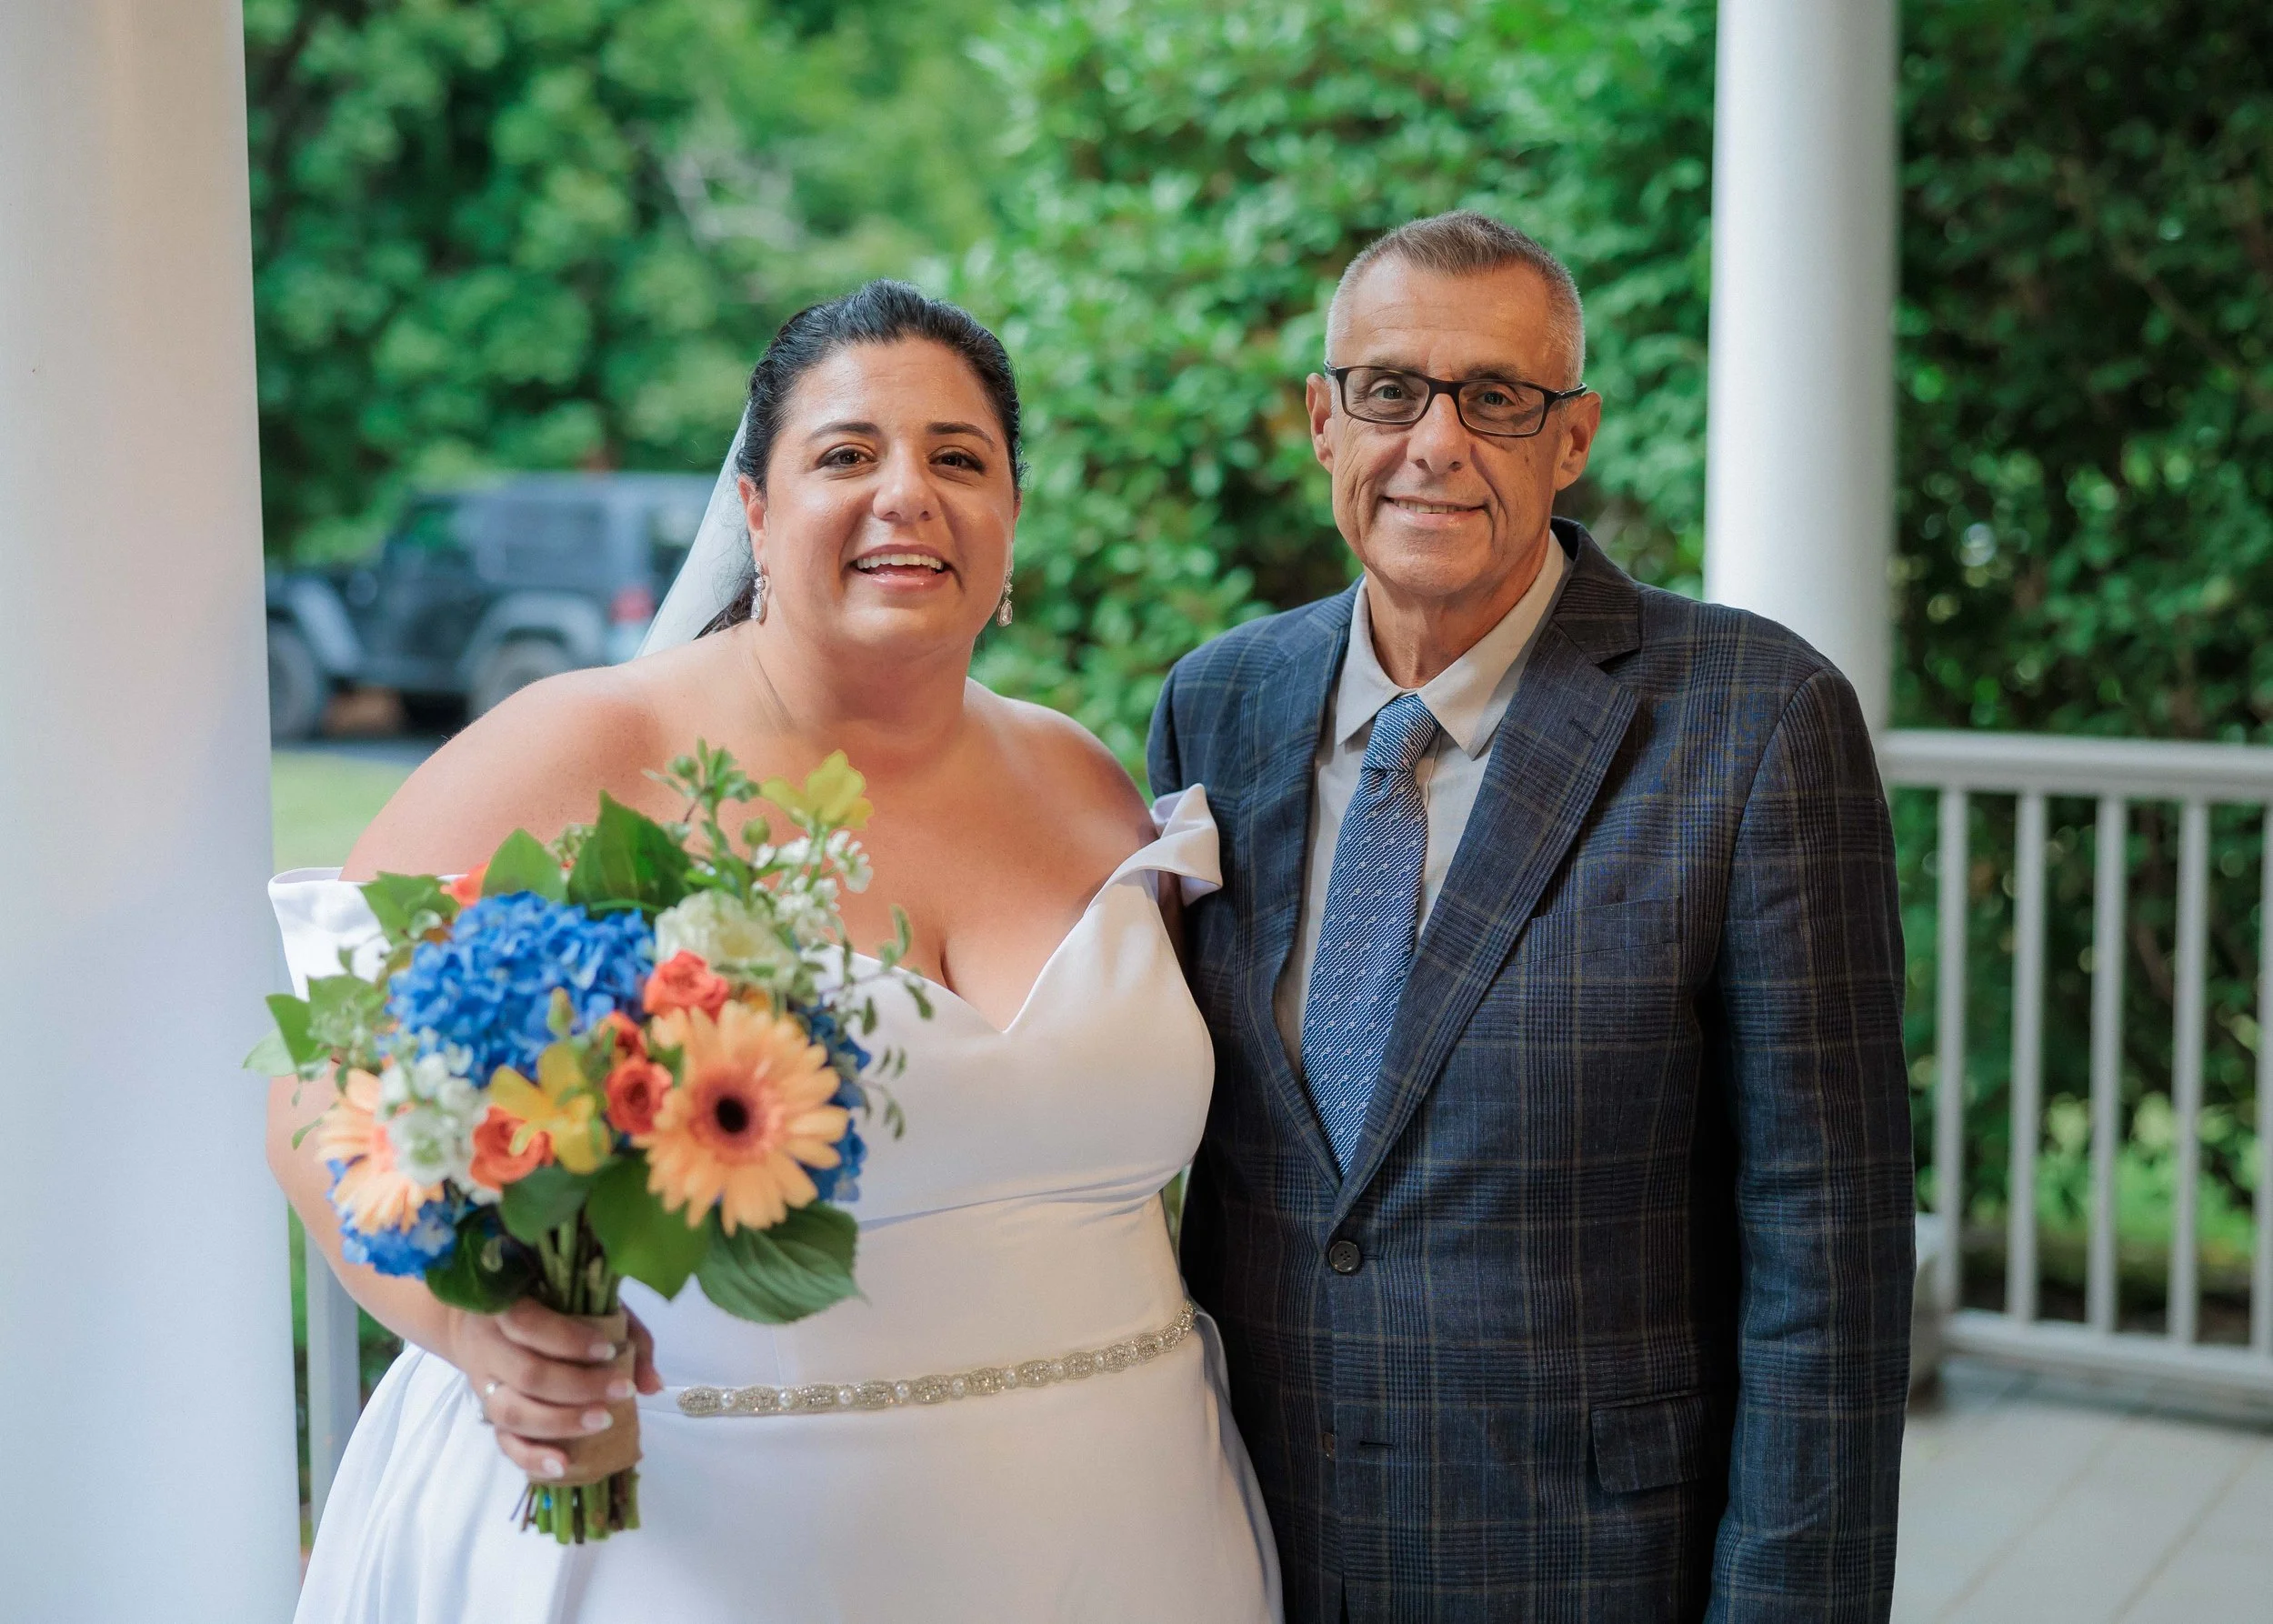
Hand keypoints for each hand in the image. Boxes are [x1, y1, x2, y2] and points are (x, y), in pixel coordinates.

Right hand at [442, 1300, 663, 1479]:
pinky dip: (533, 1458)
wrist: (486, 1326)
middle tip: (621, 1392)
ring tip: (603, 1422)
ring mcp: (483, 1387)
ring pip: (513, 1413)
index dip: (569, 1341)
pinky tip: (564, 1465)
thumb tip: (652, 1385)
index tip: (609, 1351)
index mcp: (506, 1308)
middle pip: (527, 1375)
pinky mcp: (489, 1417)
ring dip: (560, 1423)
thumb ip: (627, 1336)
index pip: (530, 1325)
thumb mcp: (590, 1306)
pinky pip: (505, 1444)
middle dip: (578, 1387)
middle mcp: (488, 1348)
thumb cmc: (550, 1312)